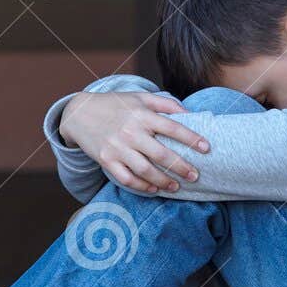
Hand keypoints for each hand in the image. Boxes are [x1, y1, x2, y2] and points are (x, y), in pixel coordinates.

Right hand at [59, 90, 210, 193]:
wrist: (80, 113)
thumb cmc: (115, 104)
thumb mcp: (139, 97)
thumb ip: (165, 104)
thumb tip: (189, 114)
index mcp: (141, 114)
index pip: (172, 128)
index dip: (191, 139)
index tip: (206, 148)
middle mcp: (130, 131)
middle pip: (162, 154)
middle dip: (181, 167)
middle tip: (195, 176)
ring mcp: (117, 148)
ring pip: (145, 170)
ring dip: (164, 181)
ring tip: (177, 186)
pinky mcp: (106, 160)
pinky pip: (127, 178)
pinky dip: (142, 187)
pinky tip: (154, 189)